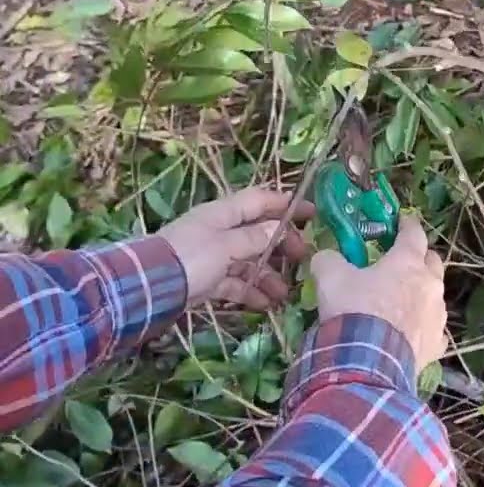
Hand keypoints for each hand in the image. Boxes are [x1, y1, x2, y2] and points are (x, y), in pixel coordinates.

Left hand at [158, 188, 312, 308]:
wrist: (148, 289)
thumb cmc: (190, 258)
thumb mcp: (226, 245)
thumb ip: (255, 237)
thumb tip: (280, 228)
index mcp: (222, 213)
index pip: (260, 201)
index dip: (286, 204)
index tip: (313, 214)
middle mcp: (218, 231)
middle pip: (258, 233)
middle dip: (282, 246)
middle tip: (304, 259)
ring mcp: (211, 256)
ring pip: (248, 261)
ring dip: (268, 275)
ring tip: (286, 293)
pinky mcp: (205, 279)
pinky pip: (234, 282)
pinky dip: (249, 292)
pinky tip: (266, 305)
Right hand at [309, 215, 446, 371]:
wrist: (367, 361)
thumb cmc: (354, 310)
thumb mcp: (331, 278)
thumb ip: (329, 259)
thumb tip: (326, 256)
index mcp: (409, 262)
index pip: (414, 233)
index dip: (407, 224)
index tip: (401, 220)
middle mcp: (431, 285)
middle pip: (433, 262)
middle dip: (420, 258)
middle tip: (402, 260)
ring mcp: (437, 316)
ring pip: (435, 296)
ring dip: (422, 293)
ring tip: (403, 300)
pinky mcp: (436, 344)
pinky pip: (434, 330)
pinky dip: (424, 327)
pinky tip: (411, 332)